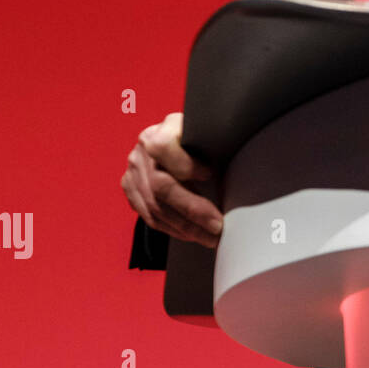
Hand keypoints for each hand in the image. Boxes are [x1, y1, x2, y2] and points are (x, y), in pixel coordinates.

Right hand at [121, 112, 221, 246]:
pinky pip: (148, 216)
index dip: (184, 164)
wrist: (176, 138)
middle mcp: (142, 152)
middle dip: (192, 210)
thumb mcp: (207, 135)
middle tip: (217, 225)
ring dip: (185, 227)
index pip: (162, 147)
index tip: (209, 174)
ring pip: (154, 206)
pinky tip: (191, 234)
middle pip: (160, 186)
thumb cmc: (200, 139)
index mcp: (161, 130)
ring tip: (209, 237)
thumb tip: (237, 173)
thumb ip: (212, 148)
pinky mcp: (130, 189)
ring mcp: (133, 171)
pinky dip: (172, 228)